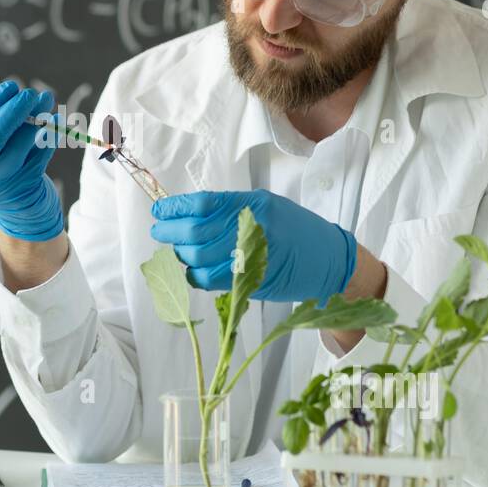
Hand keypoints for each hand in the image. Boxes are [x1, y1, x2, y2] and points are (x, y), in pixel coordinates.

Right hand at [0, 81, 63, 241]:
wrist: (18, 207)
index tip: (10, 86)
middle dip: (12, 113)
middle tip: (30, 93)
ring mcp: (0, 186)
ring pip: (17, 151)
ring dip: (34, 123)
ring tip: (46, 101)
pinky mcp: (24, 191)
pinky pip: (37, 159)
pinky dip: (47, 139)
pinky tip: (54, 122)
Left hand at [150, 190, 356, 302]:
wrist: (329, 261)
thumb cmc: (296, 229)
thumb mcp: (266, 205)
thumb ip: (230, 208)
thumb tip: (189, 213)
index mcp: (254, 205)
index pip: (203, 204)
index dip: (176, 207)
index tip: (160, 209)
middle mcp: (252, 229)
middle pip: (196, 233)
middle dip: (170, 232)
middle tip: (159, 231)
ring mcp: (251, 258)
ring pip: (198, 258)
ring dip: (180, 254)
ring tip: (177, 248)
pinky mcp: (249, 282)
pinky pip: (209, 280)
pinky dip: (194, 275)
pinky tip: (194, 268)